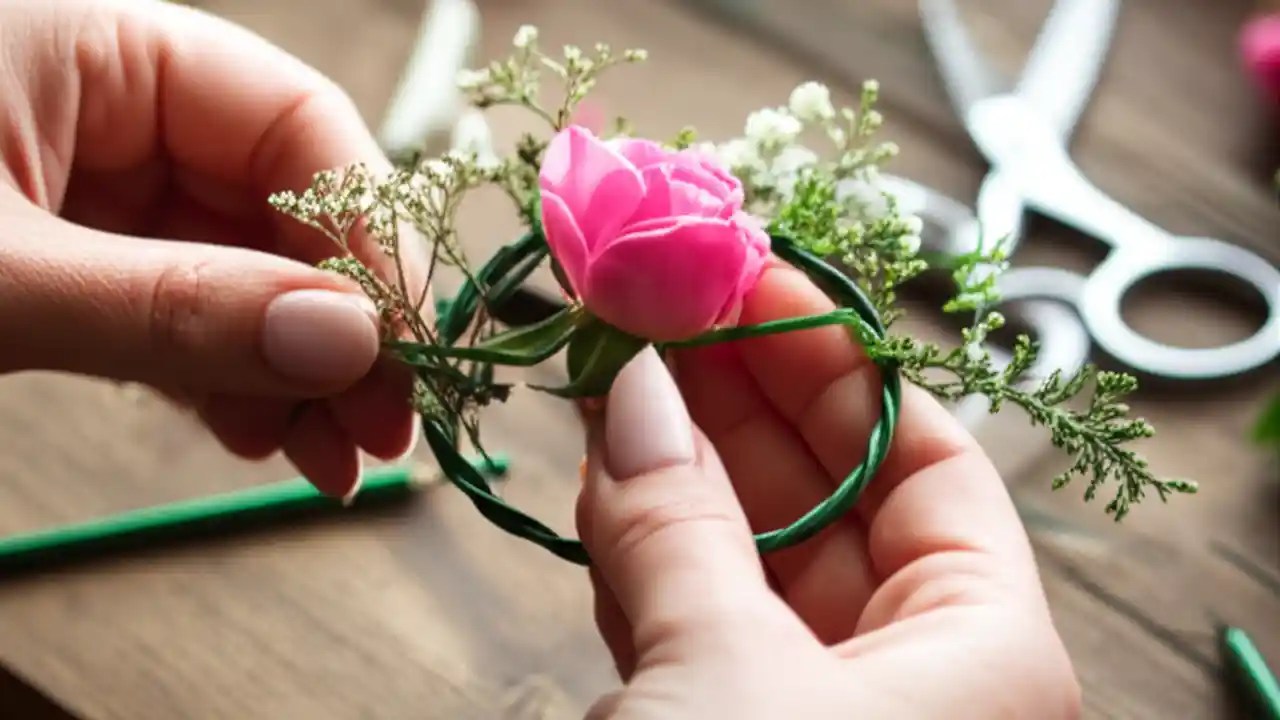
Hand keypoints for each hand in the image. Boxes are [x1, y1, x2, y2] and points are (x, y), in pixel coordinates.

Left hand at [0, 0, 422, 496]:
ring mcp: (86, 188)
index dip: (366, 234)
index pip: (294, 121)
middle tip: (385, 427)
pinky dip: (223, 380)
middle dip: (337, 322)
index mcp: (92, 41)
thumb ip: (169, 308)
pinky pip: (177, 312)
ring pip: (237, 271)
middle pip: (280, 206)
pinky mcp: (60, 260)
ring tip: (334, 461)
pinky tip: (260, 437)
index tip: (403, 344)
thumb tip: (345, 344)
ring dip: (294, 368)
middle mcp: (106, 105)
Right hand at [576, 265, 1080, 718]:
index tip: (746, 280)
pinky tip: (603, 485)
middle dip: (732, 402)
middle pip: (829, 496)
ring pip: (751, 560)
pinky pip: (701, 624)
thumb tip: (632, 387)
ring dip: (673, 474)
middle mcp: (915, 677)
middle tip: (656, 315)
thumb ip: (676, 520)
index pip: (931, 462)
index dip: (834, 361)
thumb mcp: (725, 663)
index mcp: (983, 654)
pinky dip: (649, 559)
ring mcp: (818, 710)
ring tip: (608, 376)